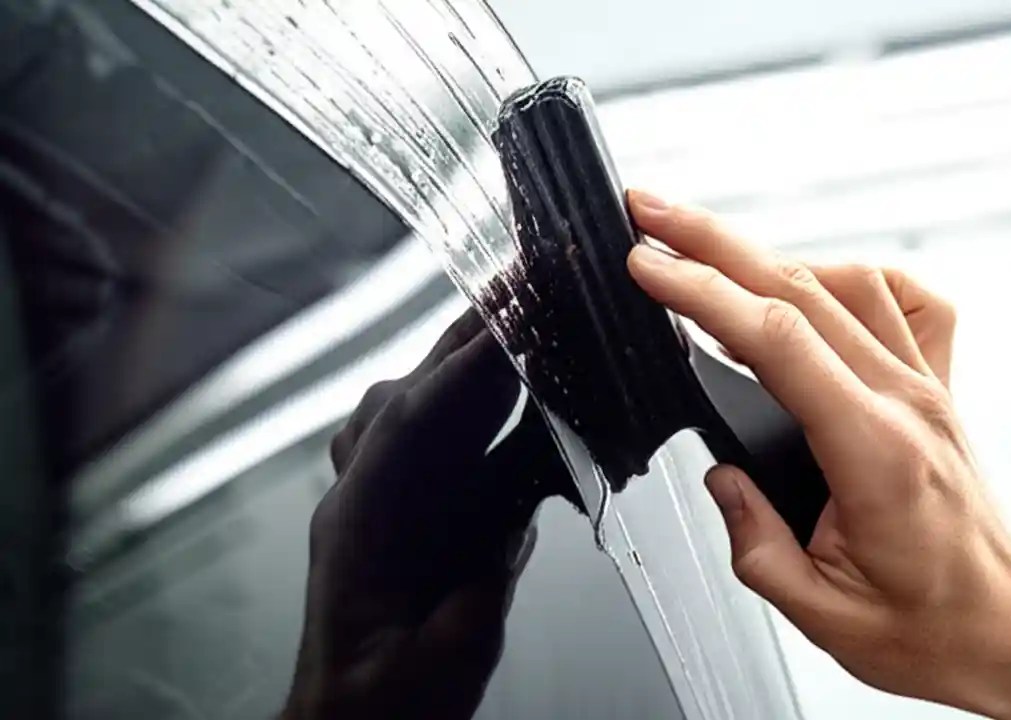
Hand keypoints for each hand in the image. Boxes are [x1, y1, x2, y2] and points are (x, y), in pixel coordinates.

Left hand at [283, 310, 565, 719]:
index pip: (412, 421)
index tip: (507, 319)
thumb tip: (512, 521)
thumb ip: (476, 585)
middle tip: (526, 281)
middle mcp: (370, 498)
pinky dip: (492, 411)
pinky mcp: (426, 514)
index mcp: (361, 527)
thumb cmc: (382, 706)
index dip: (463, 367)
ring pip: (437, 410)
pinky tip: (531, 391)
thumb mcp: (442, 656)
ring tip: (535, 317)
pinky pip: (456, 447)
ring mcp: (395, 500)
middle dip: (473, 338)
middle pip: (423, 394)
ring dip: (482, 363)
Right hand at [625, 190, 1010, 717]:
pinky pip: (899, 301)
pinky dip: (846, 277)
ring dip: (767, 251)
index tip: (647, 264)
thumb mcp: (825, 615)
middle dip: (712, 241)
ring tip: (703, 243)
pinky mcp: (935, 388)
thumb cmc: (932, 627)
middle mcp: (906, 403)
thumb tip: (721, 479)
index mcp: (874, 454)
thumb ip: (756, 544)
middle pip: (801, 289)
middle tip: (649, 211)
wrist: (1009, 630)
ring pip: (845, 283)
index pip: (776, 341)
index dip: (703, 292)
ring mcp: (927, 388)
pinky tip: (809, 285)